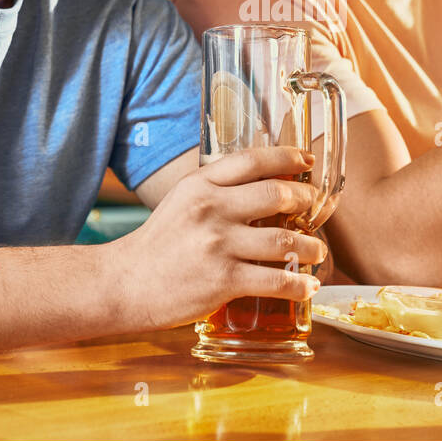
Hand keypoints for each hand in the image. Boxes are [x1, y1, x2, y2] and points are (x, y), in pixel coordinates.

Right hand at [115, 146, 328, 328]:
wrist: (124, 284)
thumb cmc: (158, 245)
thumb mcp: (182, 202)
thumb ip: (217, 190)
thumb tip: (265, 185)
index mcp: (200, 184)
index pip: (253, 160)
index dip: (287, 156)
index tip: (307, 160)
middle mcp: (211, 209)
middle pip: (276, 194)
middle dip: (305, 199)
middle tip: (314, 206)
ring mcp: (218, 245)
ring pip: (284, 240)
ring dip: (311, 245)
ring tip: (317, 249)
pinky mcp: (223, 280)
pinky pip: (275, 280)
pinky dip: (299, 284)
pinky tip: (308, 284)